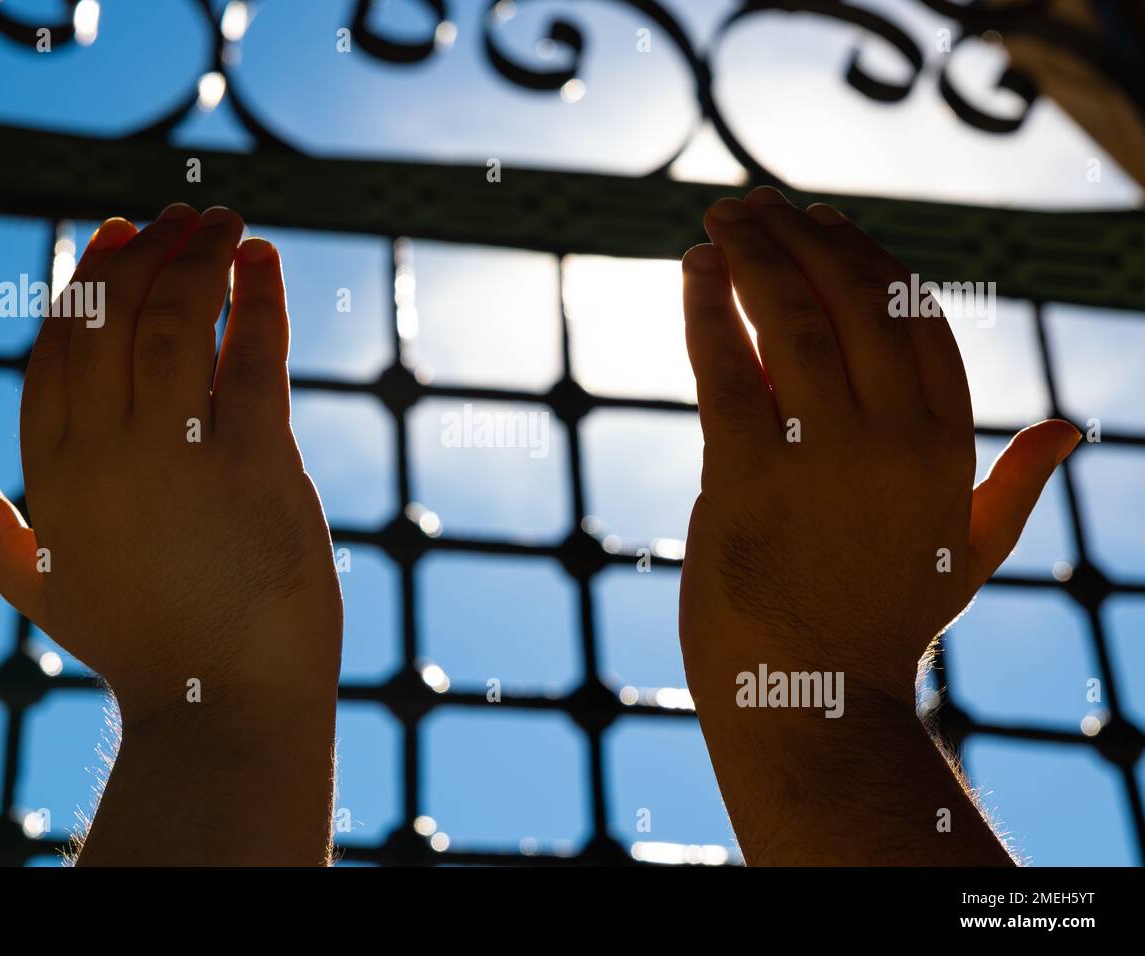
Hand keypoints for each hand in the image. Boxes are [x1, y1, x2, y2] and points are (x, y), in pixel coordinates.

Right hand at [0, 205, 341, 862]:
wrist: (224, 710)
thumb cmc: (146, 652)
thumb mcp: (48, 597)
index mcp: (51, 478)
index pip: (55, 352)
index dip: (83, 285)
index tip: (113, 238)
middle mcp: (105, 456)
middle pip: (112, 321)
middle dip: (145, 255)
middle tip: (177, 218)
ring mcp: (179, 456)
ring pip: (177, 322)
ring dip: (200, 256)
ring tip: (226, 219)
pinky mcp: (254, 463)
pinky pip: (253, 356)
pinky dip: (260, 298)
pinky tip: (266, 260)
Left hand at [677, 187, 1076, 863]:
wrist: (815, 705)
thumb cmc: (882, 626)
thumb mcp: (969, 555)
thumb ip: (1016, 484)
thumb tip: (1069, 426)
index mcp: (950, 447)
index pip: (916, 318)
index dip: (866, 257)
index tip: (820, 224)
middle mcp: (894, 441)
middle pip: (851, 302)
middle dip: (800, 238)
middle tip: (754, 204)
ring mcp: (820, 458)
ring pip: (787, 321)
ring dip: (749, 255)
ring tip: (718, 217)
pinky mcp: (743, 479)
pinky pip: (722, 368)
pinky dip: (702, 309)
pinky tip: (689, 270)